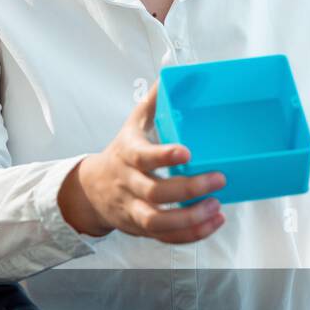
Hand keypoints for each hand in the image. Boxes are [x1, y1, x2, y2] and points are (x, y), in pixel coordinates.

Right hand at [58, 79, 227, 242]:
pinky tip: (213, 222)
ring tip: (216, 207)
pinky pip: (165, 238)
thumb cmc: (122, 152)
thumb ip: (155, 100)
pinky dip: (190, 235)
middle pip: (155, 193)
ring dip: (190, 219)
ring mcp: (134, 210)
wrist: (91, 190)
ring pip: (158, 222)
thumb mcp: (133, 123)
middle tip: (218, 179)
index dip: (163, 156)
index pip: (143, 157)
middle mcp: (129, 185)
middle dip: (188, 189)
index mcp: (128, 155)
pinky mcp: (142, 229)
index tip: (186, 152)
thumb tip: (171, 71)